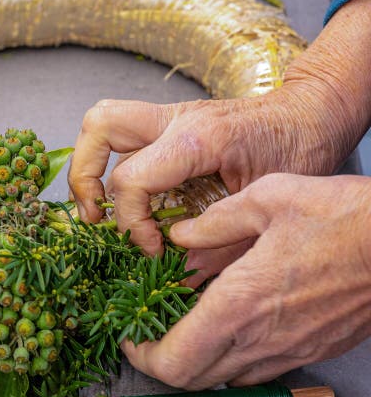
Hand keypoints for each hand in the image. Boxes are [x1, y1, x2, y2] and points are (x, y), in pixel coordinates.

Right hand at [68, 89, 356, 256]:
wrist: (312, 114)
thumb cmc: (297, 152)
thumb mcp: (261, 209)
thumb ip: (218, 246)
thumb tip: (178, 282)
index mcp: (198, 139)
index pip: (131, 180)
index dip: (130, 224)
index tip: (151, 250)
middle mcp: (175, 118)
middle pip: (99, 130)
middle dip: (84, 181)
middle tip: (95, 221)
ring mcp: (168, 115)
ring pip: (101, 122)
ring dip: (88, 164)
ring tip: (96, 206)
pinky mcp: (167, 121)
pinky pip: (118, 129)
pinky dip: (106, 160)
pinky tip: (122, 193)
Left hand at [121, 173, 370, 389]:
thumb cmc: (343, 217)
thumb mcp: (268, 197)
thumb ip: (215, 221)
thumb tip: (182, 235)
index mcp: (239, 302)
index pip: (173, 358)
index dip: (141, 355)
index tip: (129, 336)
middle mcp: (261, 338)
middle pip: (192, 380)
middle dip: (159, 362)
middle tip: (148, 335)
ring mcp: (290, 351)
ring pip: (224, 380)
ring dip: (195, 362)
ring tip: (184, 329)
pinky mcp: (312, 351)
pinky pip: (258, 371)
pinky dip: (231, 360)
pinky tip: (230, 328)